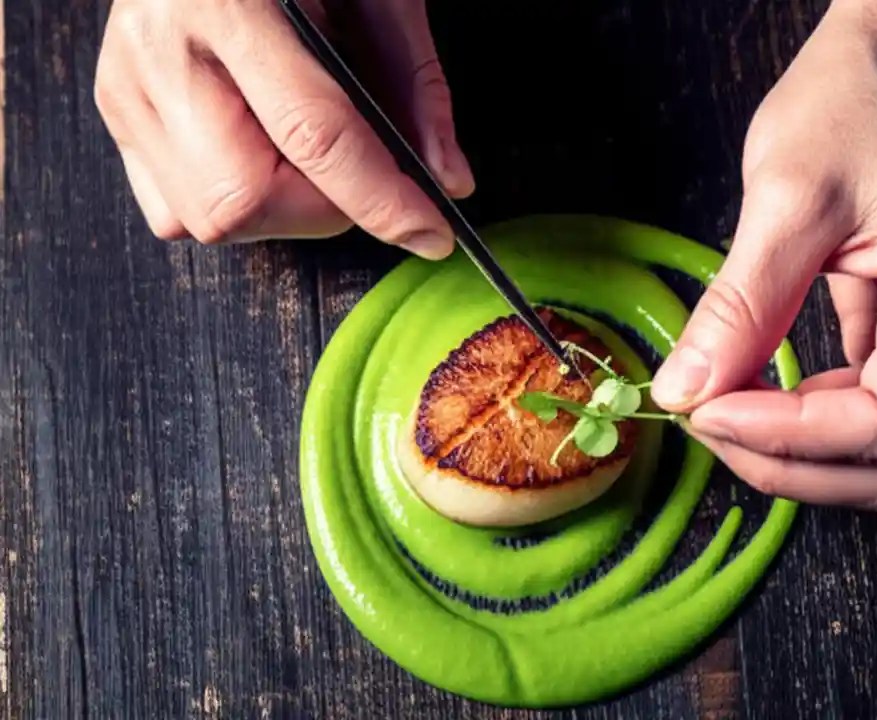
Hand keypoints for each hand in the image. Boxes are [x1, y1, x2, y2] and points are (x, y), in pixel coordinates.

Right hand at [93, 0, 471, 257]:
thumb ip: (415, 83)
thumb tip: (448, 179)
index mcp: (227, 2)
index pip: (313, 134)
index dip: (381, 200)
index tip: (431, 233)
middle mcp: (160, 49)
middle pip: (244, 198)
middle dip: (323, 210)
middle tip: (358, 178)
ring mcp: (125, 86)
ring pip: (208, 219)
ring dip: (282, 212)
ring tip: (307, 159)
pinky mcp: (115, 113)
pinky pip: (174, 214)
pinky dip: (236, 207)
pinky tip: (259, 155)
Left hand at [651, 2, 876, 509]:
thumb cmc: (857, 105)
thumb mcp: (786, 196)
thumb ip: (740, 305)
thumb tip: (685, 391)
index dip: (791, 439)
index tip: (710, 412)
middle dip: (796, 463)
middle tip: (712, 423)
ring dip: (809, 459)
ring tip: (735, 414)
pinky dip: (822, 431)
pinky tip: (768, 399)